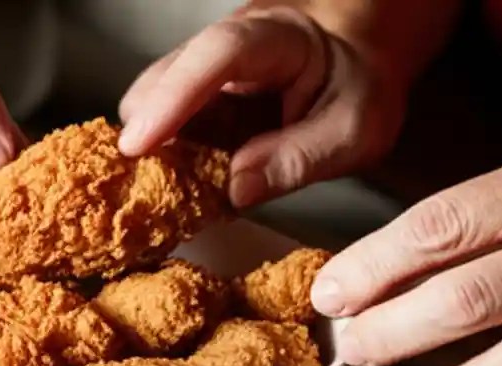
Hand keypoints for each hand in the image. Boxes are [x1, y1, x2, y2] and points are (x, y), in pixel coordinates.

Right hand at [117, 3, 405, 207]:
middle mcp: (228, 42)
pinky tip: (188, 182)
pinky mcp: (200, 94)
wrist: (362, 55)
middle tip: (151, 186)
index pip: (214, 56)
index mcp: (274, 38)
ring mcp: (208, 68)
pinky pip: (169, 120)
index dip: (172, 98)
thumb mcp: (355, 129)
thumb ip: (299, 158)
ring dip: (158, 147)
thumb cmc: (363, 84)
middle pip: (165, 76)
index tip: (138, 144)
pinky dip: (170, 154)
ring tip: (174, 190)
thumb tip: (236, 190)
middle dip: (148, 130)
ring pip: (156, 100)